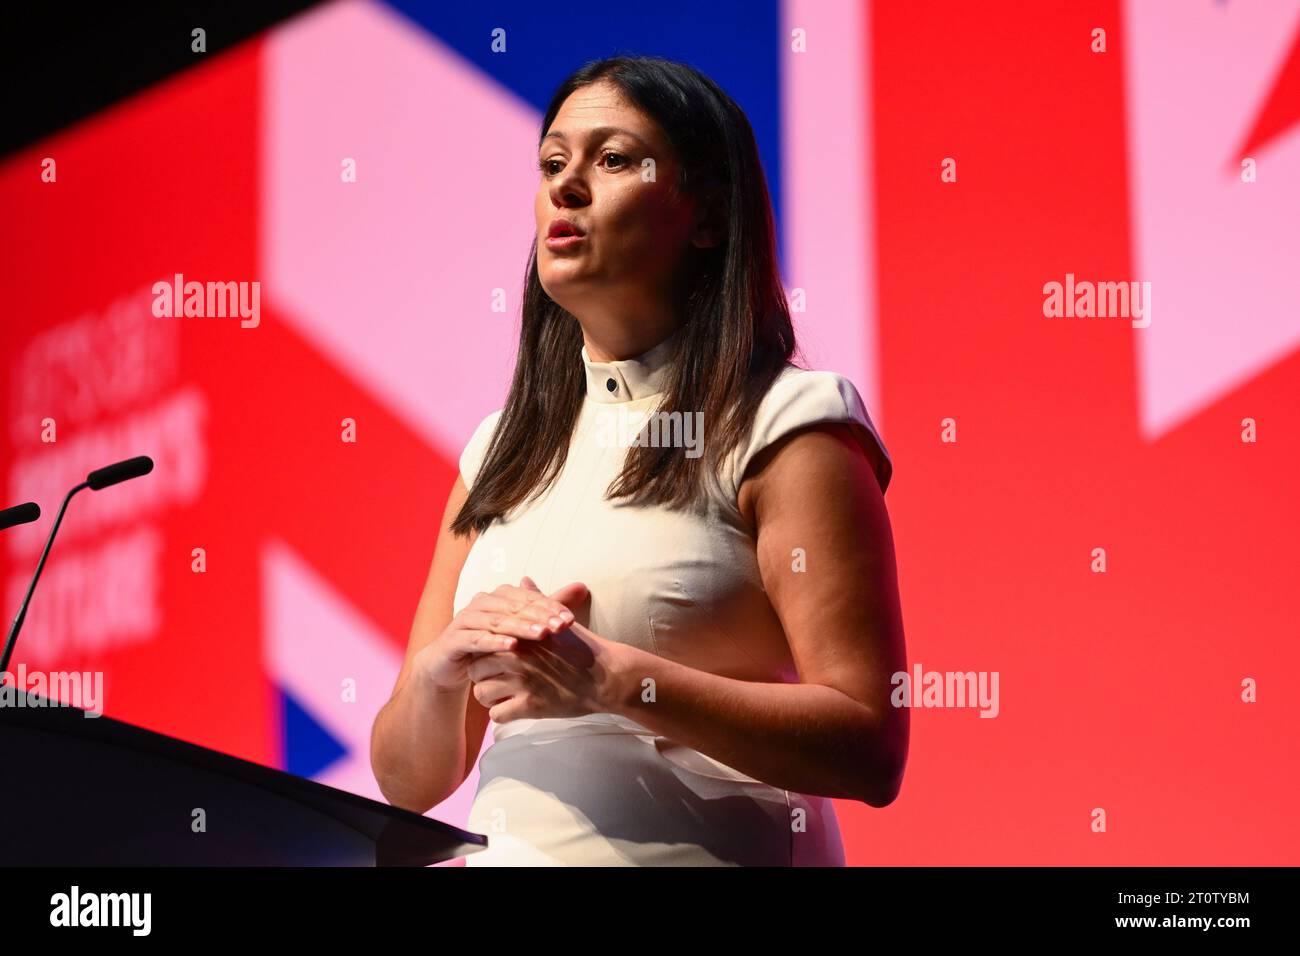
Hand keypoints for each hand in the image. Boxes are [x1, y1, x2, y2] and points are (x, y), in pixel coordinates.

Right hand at [414, 579, 585, 693]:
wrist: (450, 665)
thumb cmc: (491, 645)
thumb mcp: (521, 629)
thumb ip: (548, 610)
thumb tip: (584, 586)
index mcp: (499, 596)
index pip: (529, 597)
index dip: (550, 606)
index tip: (571, 620)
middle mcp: (482, 602)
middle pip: (515, 607)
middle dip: (540, 616)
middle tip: (561, 626)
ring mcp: (466, 620)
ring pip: (497, 620)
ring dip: (521, 627)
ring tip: (542, 634)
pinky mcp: (454, 639)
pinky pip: (476, 639)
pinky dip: (494, 641)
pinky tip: (512, 646)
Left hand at [468, 576, 624, 722]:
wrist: (605, 676)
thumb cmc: (582, 646)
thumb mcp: (558, 618)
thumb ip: (536, 601)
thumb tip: (524, 580)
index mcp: (519, 635)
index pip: (481, 644)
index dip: (484, 653)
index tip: (494, 659)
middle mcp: (516, 658)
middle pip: (476, 670)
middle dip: (483, 676)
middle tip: (497, 679)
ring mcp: (521, 683)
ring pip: (482, 694)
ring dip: (490, 697)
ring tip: (503, 695)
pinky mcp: (529, 707)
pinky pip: (497, 715)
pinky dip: (501, 713)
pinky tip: (513, 707)